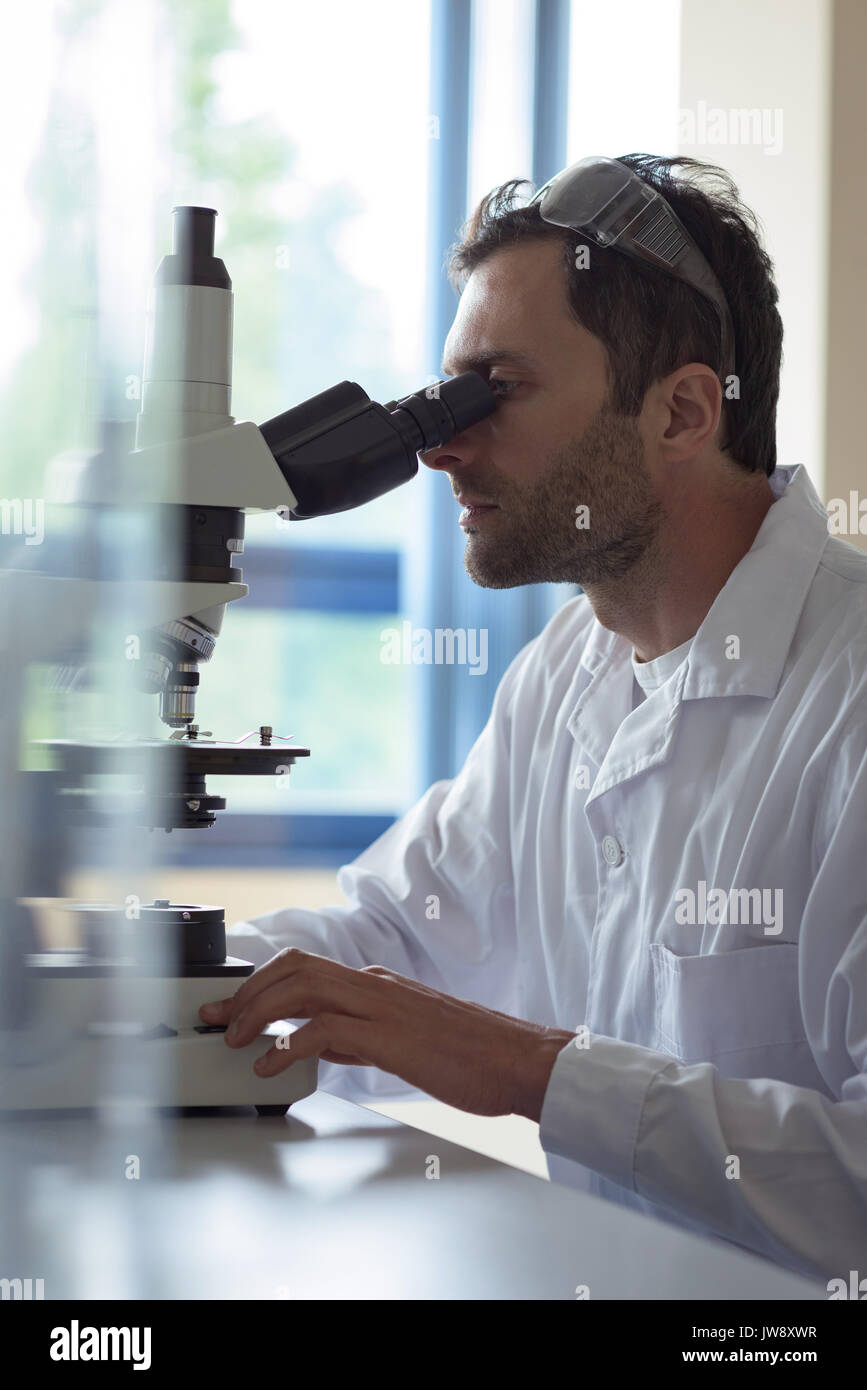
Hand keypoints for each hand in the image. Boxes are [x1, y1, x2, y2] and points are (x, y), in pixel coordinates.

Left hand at [199, 948, 573, 1120]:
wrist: (519, 1061)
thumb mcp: (405, 1039)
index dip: (259, 982)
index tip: (228, 1004)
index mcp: (377, 984)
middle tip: (216, 1018)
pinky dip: (287, 1044)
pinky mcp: (389, 1037)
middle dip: (245, 990)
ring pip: (302, 988)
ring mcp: (381, 1007)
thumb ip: (362, 1035)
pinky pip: (324, 1030)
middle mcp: (374, 985)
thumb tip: (321, 1043)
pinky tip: (272, 1063)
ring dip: (257, 1011)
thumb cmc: (472, 1054)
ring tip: (235, 1039)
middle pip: (293, 968)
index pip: (304, 967)